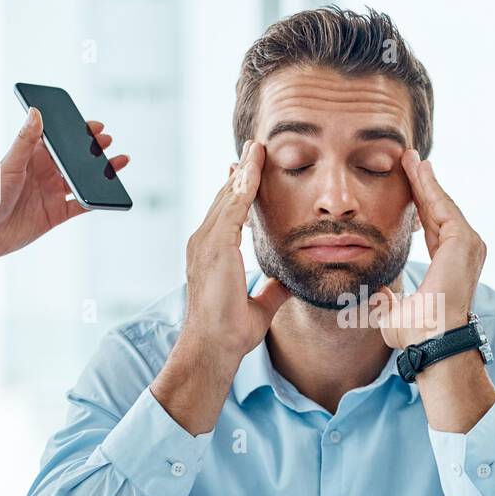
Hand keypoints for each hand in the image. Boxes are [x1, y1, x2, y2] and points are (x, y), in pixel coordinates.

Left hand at [0, 108, 129, 259]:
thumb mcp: (9, 165)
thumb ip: (25, 141)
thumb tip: (36, 112)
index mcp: (32, 158)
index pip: (58, 140)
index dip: (76, 132)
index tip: (93, 125)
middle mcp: (44, 174)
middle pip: (73, 159)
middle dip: (92, 150)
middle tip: (108, 141)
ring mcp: (52, 194)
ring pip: (82, 180)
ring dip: (99, 172)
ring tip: (118, 162)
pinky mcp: (56, 214)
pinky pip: (82, 205)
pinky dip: (96, 200)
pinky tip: (108, 193)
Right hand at [151, 141, 290, 435]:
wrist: (212, 348)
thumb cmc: (230, 332)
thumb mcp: (261, 306)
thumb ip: (274, 290)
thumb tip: (291, 282)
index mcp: (212, 253)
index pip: (228, 211)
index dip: (240, 189)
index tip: (250, 169)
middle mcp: (204, 242)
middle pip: (225, 197)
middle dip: (241, 172)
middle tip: (256, 147)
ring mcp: (205, 244)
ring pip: (227, 197)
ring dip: (244, 171)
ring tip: (257, 148)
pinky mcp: (213, 248)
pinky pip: (230, 209)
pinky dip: (242, 186)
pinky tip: (253, 169)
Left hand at [375, 149, 485, 350]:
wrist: (432, 339)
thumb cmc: (417, 333)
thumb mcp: (393, 313)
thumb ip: (386, 300)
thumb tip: (376, 295)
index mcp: (448, 265)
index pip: (432, 227)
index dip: (418, 205)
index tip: (406, 186)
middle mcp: (463, 252)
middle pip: (438, 210)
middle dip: (423, 185)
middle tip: (410, 160)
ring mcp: (467, 246)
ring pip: (442, 205)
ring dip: (426, 181)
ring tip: (411, 158)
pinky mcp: (464, 241)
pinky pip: (444, 207)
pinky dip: (431, 188)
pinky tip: (418, 170)